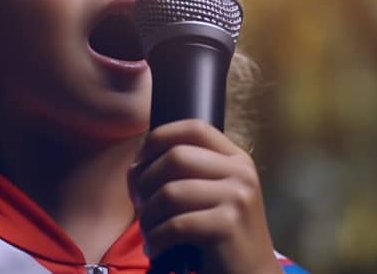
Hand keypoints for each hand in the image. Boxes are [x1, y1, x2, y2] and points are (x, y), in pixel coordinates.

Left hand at [127, 119, 282, 273]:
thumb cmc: (219, 235)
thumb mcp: (211, 194)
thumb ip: (185, 172)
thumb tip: (135, 165)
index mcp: (236, 158)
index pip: (194, 128)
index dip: (159, 137)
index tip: (140, 161)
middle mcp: (241, 172)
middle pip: (176, 157)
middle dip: (145, 180)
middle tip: (138, 203)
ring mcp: (238, 198)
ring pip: (171, 191)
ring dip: (148, 214)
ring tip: (147, 230)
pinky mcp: (228, 226)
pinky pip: (175, 224)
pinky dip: (156, 238)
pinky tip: (155, 248)